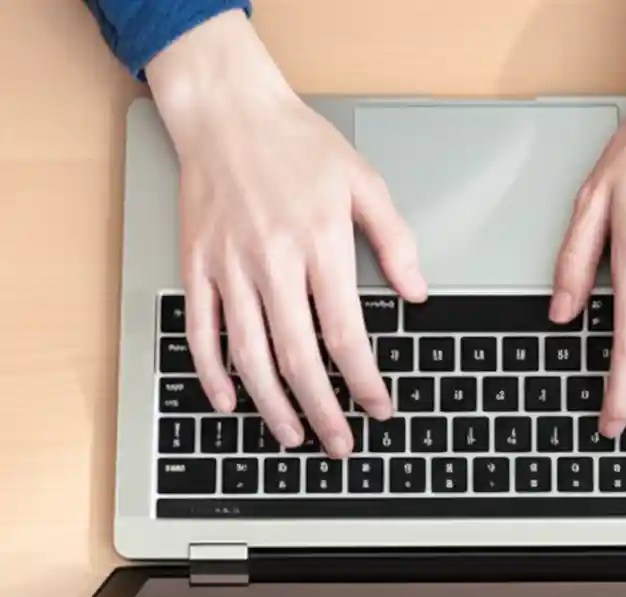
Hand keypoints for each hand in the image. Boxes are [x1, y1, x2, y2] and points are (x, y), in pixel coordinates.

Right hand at [148, 11, 425, 456]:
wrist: (228, 112)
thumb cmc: (299, 144)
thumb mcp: (365, 182)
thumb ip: (395, 240)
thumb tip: (418, 291)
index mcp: (321, 245)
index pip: (346, 333)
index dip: (363, 380)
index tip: (378, 407)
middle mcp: (273, 263)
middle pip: (298, 357)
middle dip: (322, 410)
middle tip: (339, 443)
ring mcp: (230, 267)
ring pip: (250, 354)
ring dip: (272, 404)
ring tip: (292, 434)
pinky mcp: (196, 265)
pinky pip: (201, 330)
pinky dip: (213, 372)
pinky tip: (231, 400)